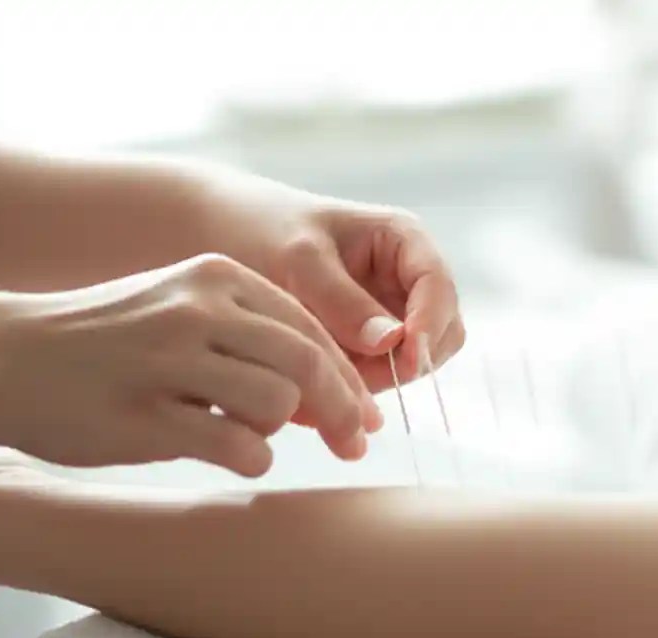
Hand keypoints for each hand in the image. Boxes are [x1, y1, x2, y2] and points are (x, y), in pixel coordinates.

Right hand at [0, 254, 380, 476]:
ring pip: (277, 402)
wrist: (5, 356)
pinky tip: (234, 457)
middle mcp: (197, 309)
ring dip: (279, 431)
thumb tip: (328, 392)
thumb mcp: (179, 309)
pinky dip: (252, 458)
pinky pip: (236, 445)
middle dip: (344, 411)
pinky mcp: (144, 414)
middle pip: (307, 362)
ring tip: (248, 436)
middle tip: (355, 446)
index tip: (367, 417)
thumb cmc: (105, 343)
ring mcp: (168, 360)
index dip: (348, 377)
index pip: (310, 326)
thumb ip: (249, 336)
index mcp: (214, 277)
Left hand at [201, 176, 465, 389]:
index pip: (439, 287)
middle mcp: (406, 280)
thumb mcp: (299, 260)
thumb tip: (392, 341)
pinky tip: (313, 385)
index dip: (430, 325)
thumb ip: (343, 301)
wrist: (217, 237)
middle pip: (440, 334)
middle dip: (405, 361)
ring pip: (411, 363)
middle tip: (353, 378)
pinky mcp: (366, 345)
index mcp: (404, 241)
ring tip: (323, 381)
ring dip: (377, 380)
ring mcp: (389, 315)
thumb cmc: (260, 230)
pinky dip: (354, 387)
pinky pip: (379, 377)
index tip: (405, 361)